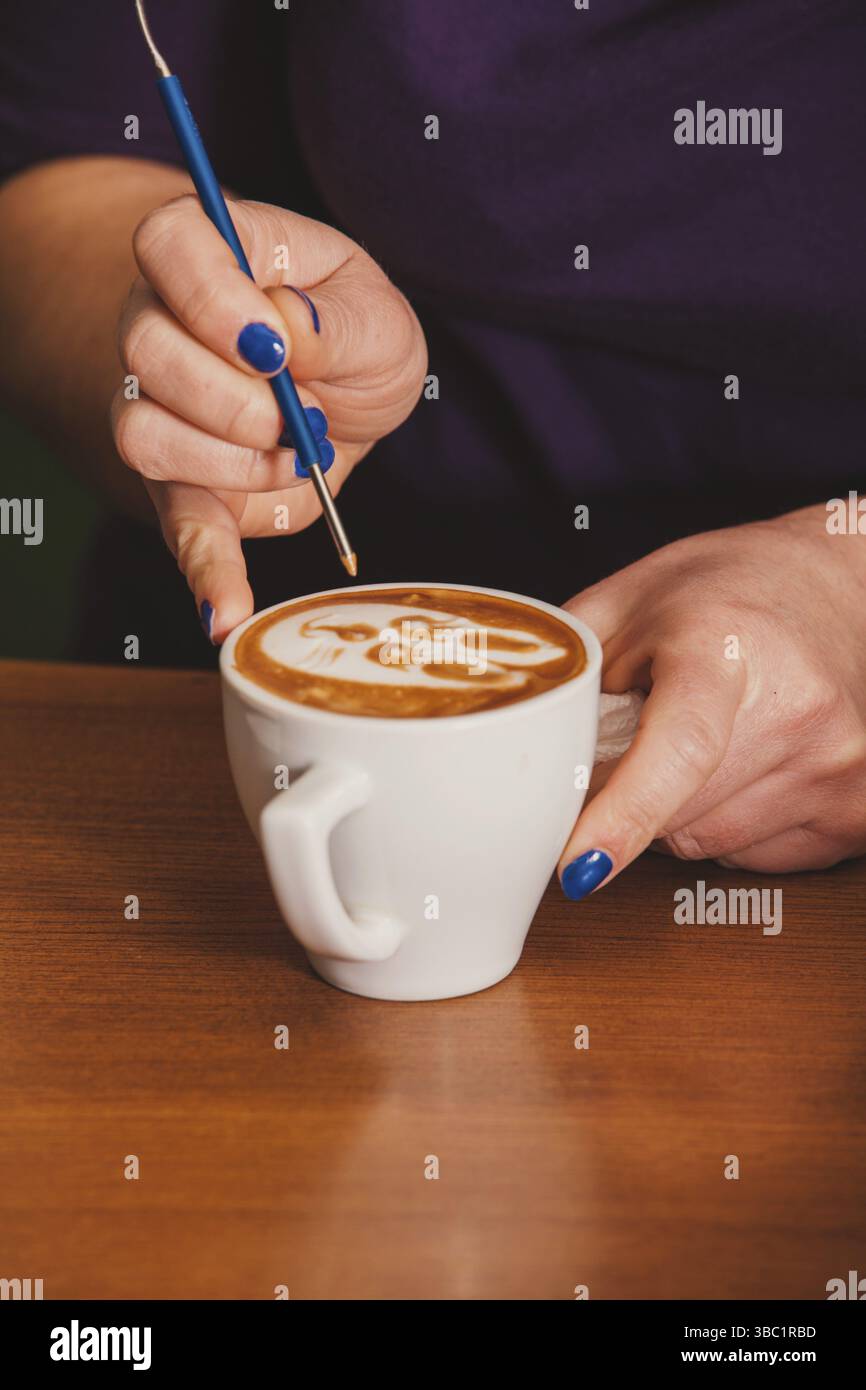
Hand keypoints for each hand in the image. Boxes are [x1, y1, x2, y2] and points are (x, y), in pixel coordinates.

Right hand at [111, 194, 426, 639]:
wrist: (347, 394)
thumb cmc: (353, 334)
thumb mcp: (377, 313)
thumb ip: (336, 319)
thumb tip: (286, 333)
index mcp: (206, 253)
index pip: (166, 244)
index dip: (212, 299)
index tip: (274, 346)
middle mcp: (160, 325)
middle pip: (148, 353)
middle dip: (239, 401)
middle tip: (302, 415)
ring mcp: (158, 408)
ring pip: (145, 435)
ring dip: (237, 462)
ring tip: (296, 458)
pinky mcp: (183, 487)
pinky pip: (176, 531)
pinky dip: (206, 573)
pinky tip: (227, 611)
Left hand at [558, 505, 865, 897]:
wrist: (840, 586)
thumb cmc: (727, 589)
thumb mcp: (625, 600)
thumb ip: (566, 670)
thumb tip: (510, 750)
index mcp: (728, 647)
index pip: (678, 748)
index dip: (623, 815)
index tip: (577, 867)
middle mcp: (799, 708)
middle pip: (677, 818)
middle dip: (632, 800)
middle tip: (639, 737)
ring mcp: (842, 765)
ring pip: (711, 846)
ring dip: (683, 814)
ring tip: (708, 739)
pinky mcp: (860, 809)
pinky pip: (758, 857)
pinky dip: (732, 825)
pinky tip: (748, 765)